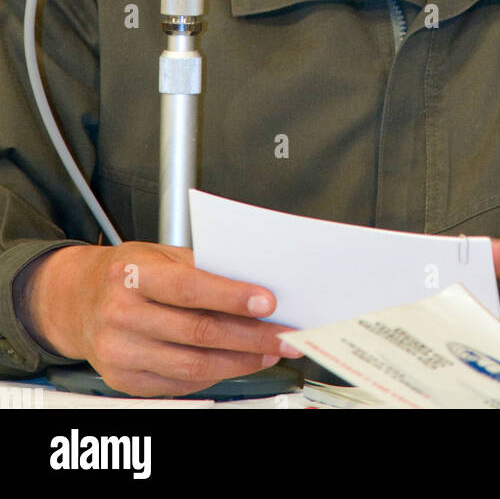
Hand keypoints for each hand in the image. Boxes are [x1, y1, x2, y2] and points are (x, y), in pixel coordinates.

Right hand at [13, 242, 304, 397]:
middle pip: (197, 332)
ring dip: (239, 361)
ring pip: (193, 366)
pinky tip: (234, 363)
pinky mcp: (124, 381)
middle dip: (250, 336)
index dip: (232, 297)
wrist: (76, 301)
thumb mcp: (158, 254)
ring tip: (267, 352)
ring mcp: (120, 352)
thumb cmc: (126, 272)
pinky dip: (214, 376)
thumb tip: (253, 282)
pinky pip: (179, 385)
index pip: (190, 288)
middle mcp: (121, 315)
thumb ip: (201, 267)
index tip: (268, 302)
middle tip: (283, 334)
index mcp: (131, 274)